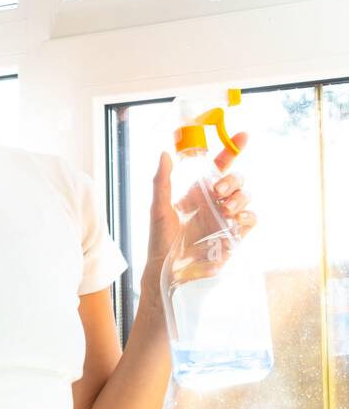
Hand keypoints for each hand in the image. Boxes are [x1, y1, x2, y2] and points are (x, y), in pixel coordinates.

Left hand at [145, 132, 257, 284]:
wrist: (166, 271)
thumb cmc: (160, 240)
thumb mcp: (158, 209)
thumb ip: (162, 181)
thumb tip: (165, 154)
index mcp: (198, 192)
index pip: (219, 166)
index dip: (232, 150)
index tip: (243, 137)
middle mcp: (214, 203)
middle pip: (237, 180)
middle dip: (232, 180)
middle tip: (218, 191)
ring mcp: (225, 219)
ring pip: (246, 197)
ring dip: (239, 198)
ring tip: (224, 210)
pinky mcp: (233, 236)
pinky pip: (250, 219)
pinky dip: (248, 216)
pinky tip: (235, 219)